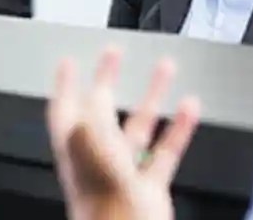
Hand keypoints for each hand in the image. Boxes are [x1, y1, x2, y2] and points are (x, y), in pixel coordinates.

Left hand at [47, 47, 201, 219]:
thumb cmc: (101, 197)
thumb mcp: (91, 139)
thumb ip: (94, 110)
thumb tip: (98, 89)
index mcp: (73, 144)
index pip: (64, 106)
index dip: (65, 83)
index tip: (70, 60)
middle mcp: (96, 157)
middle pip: (101, 110)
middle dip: (108, 79)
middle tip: (115, 53)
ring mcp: (123, 172)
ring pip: (138, 126)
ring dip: (152, 96)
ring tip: (165, 69)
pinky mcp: (149, 187)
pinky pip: (166, 151)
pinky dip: (179, 128)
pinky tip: (188, 109)